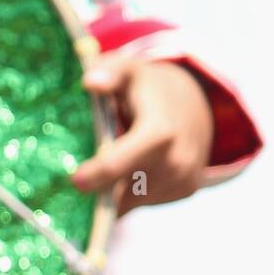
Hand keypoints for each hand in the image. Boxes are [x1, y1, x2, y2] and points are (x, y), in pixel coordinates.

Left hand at [71, 53, 214, 215]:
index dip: (95, 175)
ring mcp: (183, 180)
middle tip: (82, 177)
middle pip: (122, 190)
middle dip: (99, 188)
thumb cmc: (152, 88)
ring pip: (130, 201)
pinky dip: (130, 193)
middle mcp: (176, 162)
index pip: (120, 164)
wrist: (199, 105)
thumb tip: (90, 82)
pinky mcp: (185, 191)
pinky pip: (143, 203)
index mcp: (160, 133)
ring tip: (111, 168)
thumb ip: (111, 72)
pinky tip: (132, 172)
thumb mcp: (131, 71)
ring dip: (114, 191)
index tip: (75, 180)